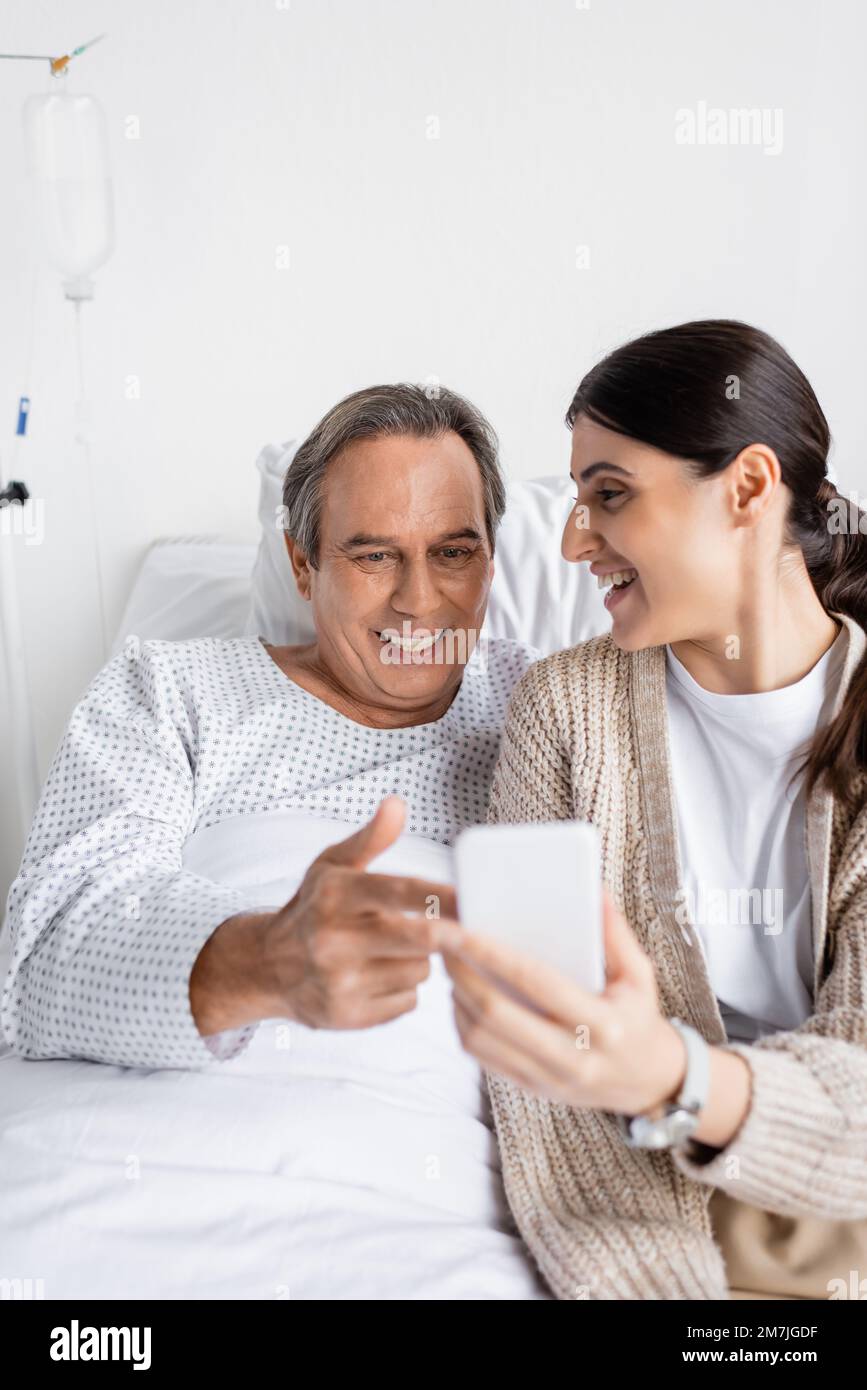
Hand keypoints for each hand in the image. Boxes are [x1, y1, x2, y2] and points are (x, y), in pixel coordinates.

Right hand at [257, 796, 457, 1028]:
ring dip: (421, 960)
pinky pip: (407, 1002)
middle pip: (418, 938)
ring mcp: (340, 982)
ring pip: (419, 970)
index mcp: (335, 895)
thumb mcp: (332, 865)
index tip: (476, 898)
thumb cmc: (314, 908)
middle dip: (449, 934)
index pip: (401, 891)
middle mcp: (333, 940)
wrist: (267, 967)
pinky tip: (382, 978)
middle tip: (465, 929)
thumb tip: (397, 804)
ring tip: (396, 950)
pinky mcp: (348, 1016)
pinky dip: (405, 990)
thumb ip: (371, 837)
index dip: (444, 895)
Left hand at [438, 889, 686, 1114]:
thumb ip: (616, 934)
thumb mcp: (640, 975)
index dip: (492, 954)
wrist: (650, 1083)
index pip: (535, 982)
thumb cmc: (639, 1017)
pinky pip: (483, 1058)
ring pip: (481, 1040)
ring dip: (456, 1000)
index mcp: (603, 1023)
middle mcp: (573, 1056)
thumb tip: (594, 891)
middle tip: (443, 943)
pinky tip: (461, 997)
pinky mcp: (532, 1087)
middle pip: (496, 1015)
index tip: (462, 929)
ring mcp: (549, 1078)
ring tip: (450, 967)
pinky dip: (462, 1025)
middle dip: (461, 975)